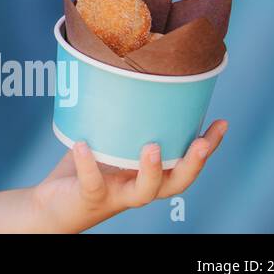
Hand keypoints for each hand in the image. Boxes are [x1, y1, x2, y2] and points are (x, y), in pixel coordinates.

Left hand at [31, 120, 228, 231]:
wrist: (53, 202)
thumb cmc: (84, 167)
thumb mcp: (104, 141)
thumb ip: (116, 118)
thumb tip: (121, 71)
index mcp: (147, 174)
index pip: (185, 163)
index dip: (207, 147)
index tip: (221, 123)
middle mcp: (138, 187)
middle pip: (176, 182)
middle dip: (192, 164)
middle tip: (201, 143)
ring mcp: (117, 195)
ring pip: (144, 192)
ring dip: (152, 171)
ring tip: (152, 147)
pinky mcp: (90, 198)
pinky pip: (92, 184)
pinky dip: (88, 165)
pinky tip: (82, 145)